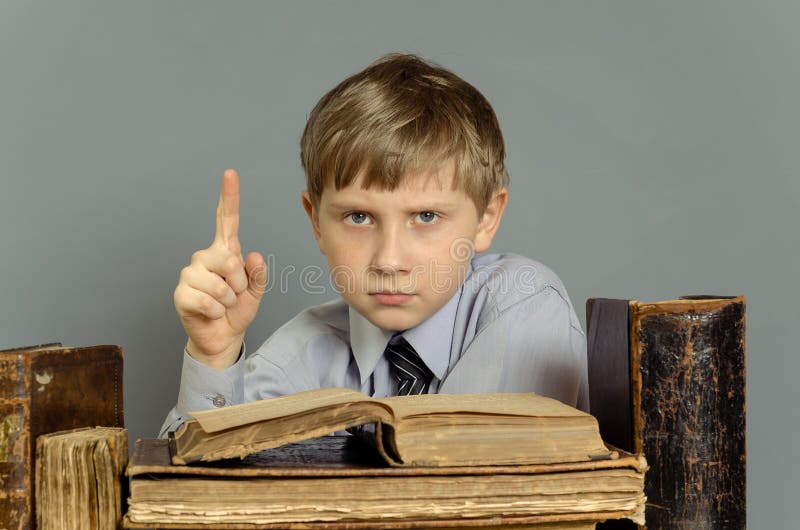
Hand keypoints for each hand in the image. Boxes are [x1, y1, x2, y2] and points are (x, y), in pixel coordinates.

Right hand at [173, 169, 266, 368]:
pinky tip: (212, 313)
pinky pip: (207, 300)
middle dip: (239, 282)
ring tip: (223, 304)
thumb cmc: (237, 311)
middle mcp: (204, 258)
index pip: (226, 219)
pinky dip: (217, 311)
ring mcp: (190, 274)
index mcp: (225, 251)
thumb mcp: (256, 292)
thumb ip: (258, 274)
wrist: (223, 338)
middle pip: (227, 259)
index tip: (230, 173)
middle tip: (235, 294)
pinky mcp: (181, 293)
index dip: (228, 197)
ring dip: (228, 300)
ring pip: (219, 284)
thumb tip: (252, 256)